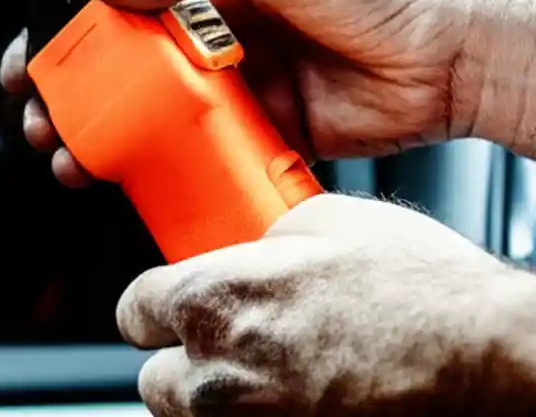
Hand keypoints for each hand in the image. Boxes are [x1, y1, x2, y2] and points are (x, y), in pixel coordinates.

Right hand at [0, 0, 535, 185]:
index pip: (124, 1)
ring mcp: (243, 86)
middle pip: (129, 67)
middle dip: (78, 97)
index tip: (36, 58)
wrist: (470, 51)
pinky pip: (206, 154)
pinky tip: (144, 179)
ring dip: (113, 139)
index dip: (73, 31)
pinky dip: (172, 170)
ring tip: (77, 160)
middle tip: (46, 122)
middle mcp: (224, 32)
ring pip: (158, 117)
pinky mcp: (268, 134)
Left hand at [117, 194, 535, 415]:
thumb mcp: (320, 221)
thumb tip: (239, 249)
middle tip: (226, 342)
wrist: (487, 357)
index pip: (132, 310)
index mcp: (211, 300)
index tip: (167, 307)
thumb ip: (254, 241)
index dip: (154, 306)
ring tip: (269, 373)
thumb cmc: (419, 292)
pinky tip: (300, 397)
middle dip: (182, 360)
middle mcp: (217, 375)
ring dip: (216, 397)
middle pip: (154, 378)